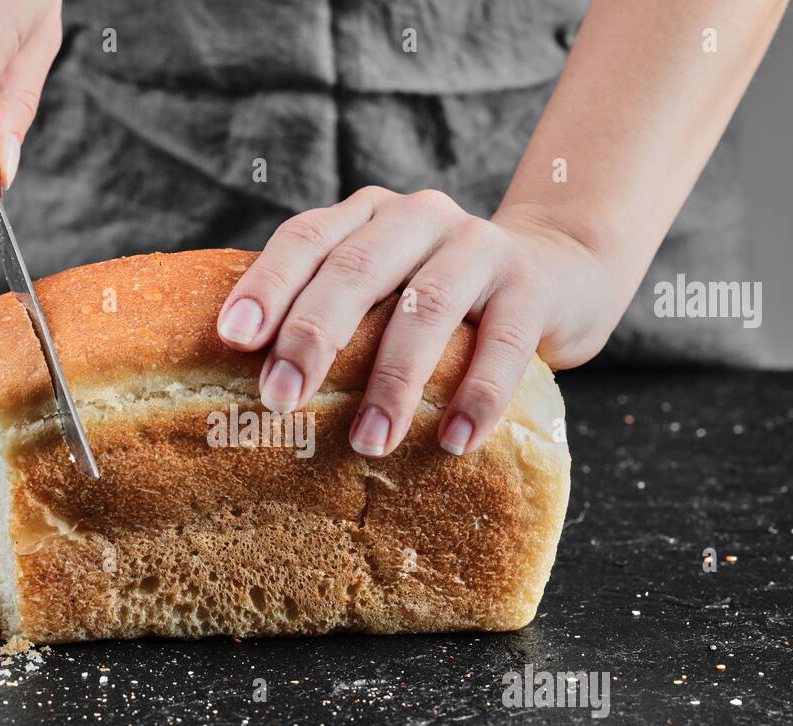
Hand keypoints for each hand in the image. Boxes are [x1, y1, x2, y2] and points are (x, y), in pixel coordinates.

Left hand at [217, 188, 626, 457]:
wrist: (559, 271)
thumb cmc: (443, 300)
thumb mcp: (386, 291)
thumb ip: (334, 314)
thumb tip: (257, 393)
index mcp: (368, 216)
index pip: (307, 238)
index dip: (268, 285)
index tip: (232, 338)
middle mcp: (419, 218)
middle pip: (357, 270)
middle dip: (313, 336)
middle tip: (280, 400)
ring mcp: (480, 246)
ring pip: (425, 308)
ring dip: (392, 381)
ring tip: (369, 442)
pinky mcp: (531, 286)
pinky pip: (504, 344)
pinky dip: (478, 396)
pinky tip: (457, 442)